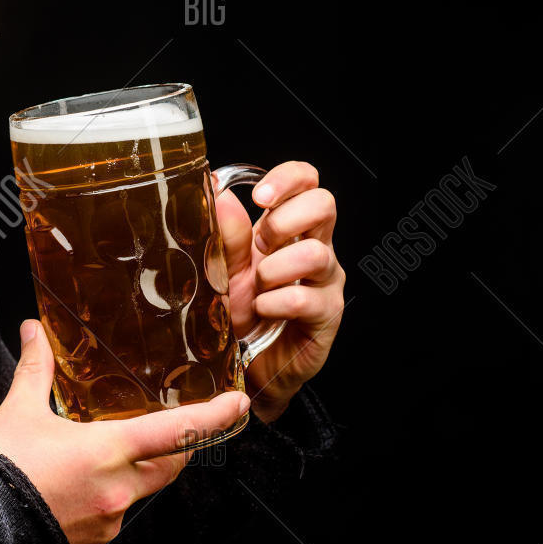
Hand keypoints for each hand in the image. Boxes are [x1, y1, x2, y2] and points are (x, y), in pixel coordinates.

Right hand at [0, 320, 249, 543]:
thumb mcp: (20, 413)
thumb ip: (36, 370)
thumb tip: (33, 331)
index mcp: (110, 451)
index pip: (180, 432)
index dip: (216, 416)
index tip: (240, 403)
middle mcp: (121, 488)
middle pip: (172, 463)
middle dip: (181, 445)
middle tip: (181, 426)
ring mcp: (111, 519)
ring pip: (143, 488)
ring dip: (137, 469)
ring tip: (109, 451)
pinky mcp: (96, 540)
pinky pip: (117, 512)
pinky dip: (110, 493)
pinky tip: (82, 483)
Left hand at [214, 160, 344, 422]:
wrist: (247, 365)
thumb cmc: (241, 314)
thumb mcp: (224, 269)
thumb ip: (224, 233)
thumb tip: (214, 191)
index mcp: (291, 227)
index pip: (306, 180)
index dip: (287, 178)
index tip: (260, 196)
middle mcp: (316, 246)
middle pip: (324, 203)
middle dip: (284, 221)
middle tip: (260, 245)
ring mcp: (326, 281)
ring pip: (316, 253)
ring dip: (275, 269)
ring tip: (258, 288)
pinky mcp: (328, 315)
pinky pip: (305, 298)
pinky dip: (275, 303)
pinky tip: (263, 311)